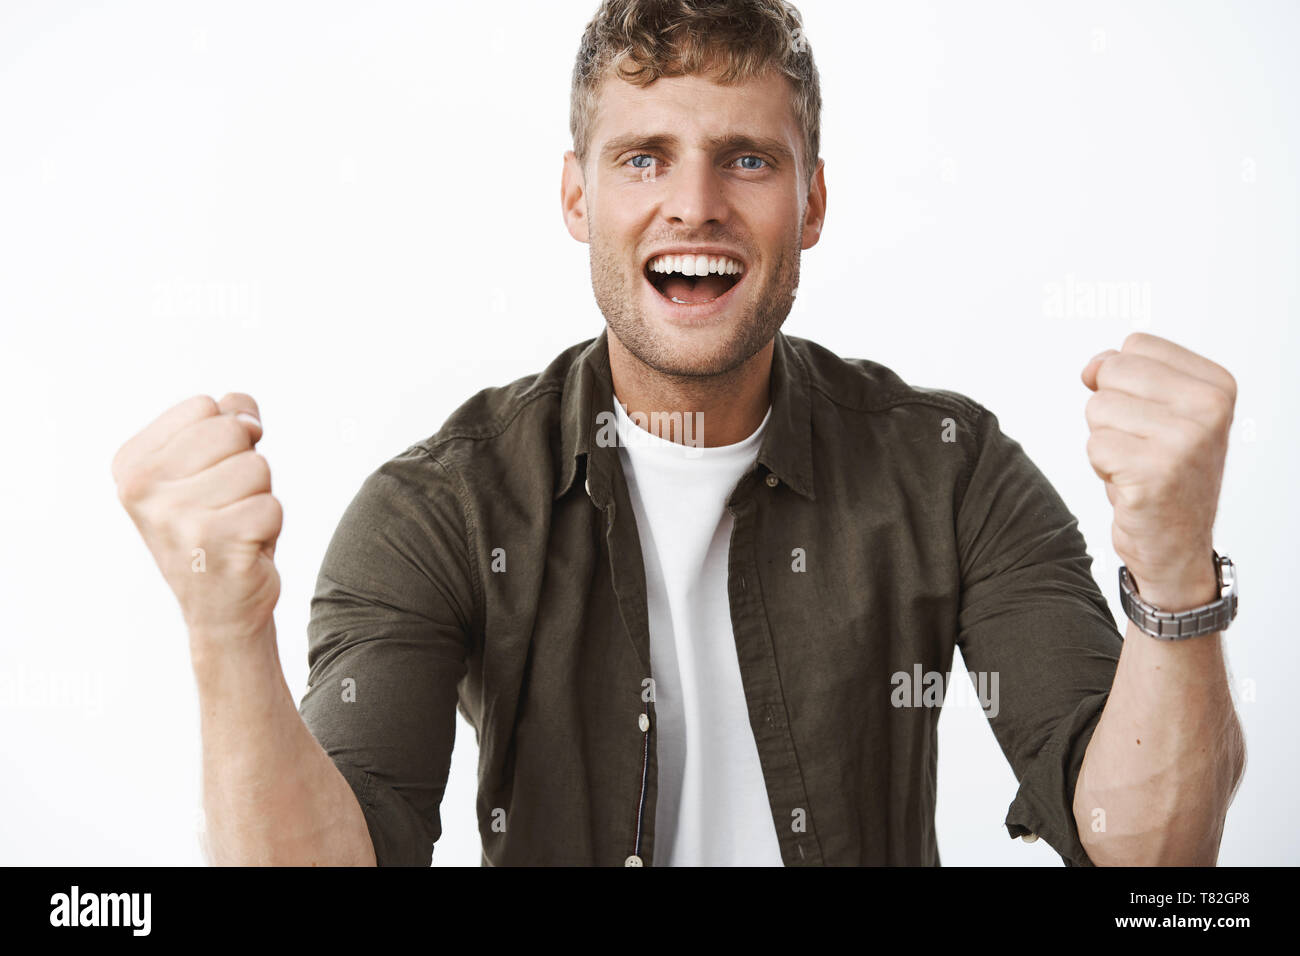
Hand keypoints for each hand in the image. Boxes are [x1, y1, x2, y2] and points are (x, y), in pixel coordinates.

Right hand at [112, 393, 282, 644]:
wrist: (220, 609)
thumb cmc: (219, 527)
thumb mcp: (211, 467)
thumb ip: (225, 420)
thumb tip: (242, 408)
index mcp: (131, 464)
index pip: (205, 407)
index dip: (228, 436)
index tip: (212, 476)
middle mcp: (141, 489)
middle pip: (233, 430)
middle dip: (247, 465)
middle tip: (229, 504)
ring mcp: (175, 516)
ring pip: (257, 467)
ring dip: (259, 496)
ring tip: (236, 525)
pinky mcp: (215, 542)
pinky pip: (272, 505)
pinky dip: (270, 526)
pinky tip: (245, 547)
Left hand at [1081, 333, 1235, 610]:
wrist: (1175, 544)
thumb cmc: (1162, 472)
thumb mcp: (1157, 411)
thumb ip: (1125, 373)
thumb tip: (1092, 367)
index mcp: (1217, 384)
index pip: (1135, 345)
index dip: (1124, 381)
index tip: (1150, 417)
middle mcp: (1210, 408)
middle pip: (1111, 372)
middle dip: (1109, 411)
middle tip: (1138, 445)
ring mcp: (1185, 441)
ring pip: (1097, 409)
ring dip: (1105, 442)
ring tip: (1136, 466)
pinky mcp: (1154, 473)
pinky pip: (1094, 446)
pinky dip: (1102, 468)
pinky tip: (1131, 485)